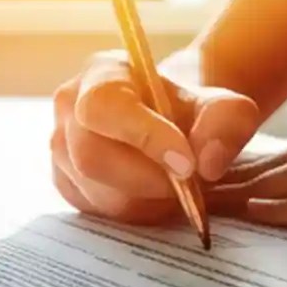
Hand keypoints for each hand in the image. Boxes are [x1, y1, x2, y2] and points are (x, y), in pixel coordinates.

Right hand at [51, 50, 260, 222]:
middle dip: (147, 179)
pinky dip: (133, 211)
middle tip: (186, 183)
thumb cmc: (189, 111)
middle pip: (90, 156)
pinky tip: (152, 195)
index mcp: (100, 74)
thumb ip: (226, 124)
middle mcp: (68, 108)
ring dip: (145, 200)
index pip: (104, 106)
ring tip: (174, 186)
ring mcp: (60, 147)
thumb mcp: (222, 107)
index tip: (187, 165)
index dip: (143, 137)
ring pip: (96, 191)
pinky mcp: (64, 182)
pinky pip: (95, 210)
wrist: (170, 123)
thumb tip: (206, 164)